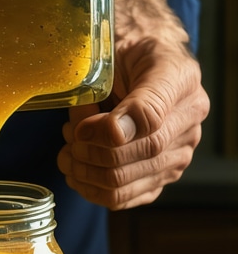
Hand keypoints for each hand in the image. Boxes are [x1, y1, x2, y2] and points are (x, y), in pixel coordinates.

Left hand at [56, 0, 209, 209]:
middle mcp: (186, 129)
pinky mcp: (156, 179)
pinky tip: (77, 172)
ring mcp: (173, 159)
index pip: (146, 123)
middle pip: (127, 160)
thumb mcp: (129, 54)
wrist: (135, 62)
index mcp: (182, 89)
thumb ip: (130, 92)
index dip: (104, 131)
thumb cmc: (128, 54)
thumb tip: (117, 133)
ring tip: (67, 152)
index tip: (80, 127)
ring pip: (118, 185)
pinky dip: (89, 189)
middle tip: (68, 136)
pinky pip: (121, 199)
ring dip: (81, 172)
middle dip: (85, 151)